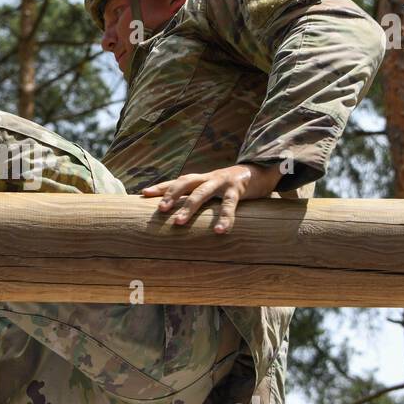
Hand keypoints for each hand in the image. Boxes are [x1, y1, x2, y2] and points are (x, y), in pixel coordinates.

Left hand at [142, 162, 282, 233]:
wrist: (259, 172)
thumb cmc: (230, 186)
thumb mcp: (213, 189)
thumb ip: (199, 198)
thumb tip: (179, 216)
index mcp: (200, 179)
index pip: (177, 181)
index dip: (161, 187)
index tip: (144, 194)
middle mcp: (208, 178)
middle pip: (185, 183)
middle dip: (170, 195)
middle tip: (160, 210)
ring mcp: (222, 182)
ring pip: (202, 193)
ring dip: (189, 207)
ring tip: (179, 223)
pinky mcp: (238, 190)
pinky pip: (229, 205)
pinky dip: (224, 218)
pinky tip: (219, 231)